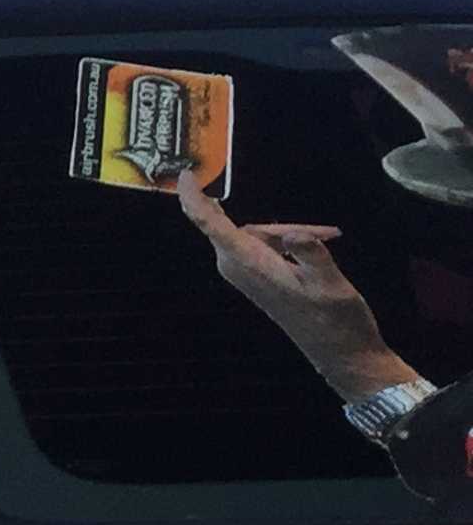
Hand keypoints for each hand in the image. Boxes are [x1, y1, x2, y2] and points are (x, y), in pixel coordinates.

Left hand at [175, 178, 415, 399]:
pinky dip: (291, 242)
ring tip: (330, 241)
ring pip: (260, 235)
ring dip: (293, 233)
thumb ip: (312, 254)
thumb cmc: (336, 319)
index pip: (210, 225)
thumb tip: (293, 234)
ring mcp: (244, 273)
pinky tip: (321, 246)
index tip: (185, 174)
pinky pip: (266, 246)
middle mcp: (237, 268)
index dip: (194, 198)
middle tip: (326, 235)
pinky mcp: (255, 277)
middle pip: (243, 226)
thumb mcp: (330, 283)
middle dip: (284, 224)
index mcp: (248, 265)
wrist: (340, 351)